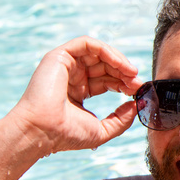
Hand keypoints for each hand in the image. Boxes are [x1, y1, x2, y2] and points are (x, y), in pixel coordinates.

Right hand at [7, 37, 140, 153]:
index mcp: (79, 92)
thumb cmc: (65, 135)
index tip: (138, 91)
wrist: (42, 132)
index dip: (124, 83)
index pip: (107, 80)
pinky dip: (106, 50)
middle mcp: (72, 76)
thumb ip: (121, 119)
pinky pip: (86, 44)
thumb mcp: (102, 130)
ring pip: (98, 52)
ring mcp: (65, 65)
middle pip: (105, 66)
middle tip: (137, 82)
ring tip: (131, 73)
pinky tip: (119, 64)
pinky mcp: (59, 56)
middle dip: (124, 72)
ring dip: (118, 60)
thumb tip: (136, 105)